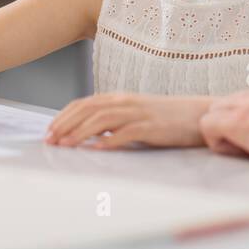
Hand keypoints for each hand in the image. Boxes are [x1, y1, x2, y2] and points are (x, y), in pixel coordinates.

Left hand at [46, 93, 210, 148]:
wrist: (199, 114)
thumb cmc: (166, 118)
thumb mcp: (135, 115)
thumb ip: (113, 121)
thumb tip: (89, 135)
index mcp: (120, 98)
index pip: (83, 103)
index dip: (63, 117)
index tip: (49, 132)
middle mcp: (126, 102)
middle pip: (88, 109)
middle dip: (65, 124)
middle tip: (50, 140)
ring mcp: (138, 113)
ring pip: (102, 119)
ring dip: (80, 132)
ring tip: (66, 145)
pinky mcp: (151, 127)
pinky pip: (127, 132)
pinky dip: (110, 140)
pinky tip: (98, 149)